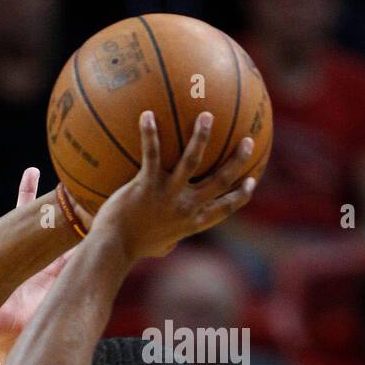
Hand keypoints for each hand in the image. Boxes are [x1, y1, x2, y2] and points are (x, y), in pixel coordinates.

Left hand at [0, 168, 71, 355]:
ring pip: (50, 224)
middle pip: (21, 215)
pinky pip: (75, 247)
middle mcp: (19, 252)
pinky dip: (82, 231)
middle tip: (31, 169)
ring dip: (56, 204)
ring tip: (66, 183)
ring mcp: (41, 259)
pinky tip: (93, 213)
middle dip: (26, 192)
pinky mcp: (61, 271)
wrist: (20, 340)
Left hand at [93, 110, 255, 259]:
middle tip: (248, 141)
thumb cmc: (132, 248)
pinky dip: (150, 134)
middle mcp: (186, 207)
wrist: (112, 250)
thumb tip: (170, 242)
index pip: (225, 208)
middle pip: (220, 179)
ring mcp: (167, 194)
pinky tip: (147, 115)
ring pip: (192, 161)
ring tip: (207, 116)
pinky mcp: (146, 185)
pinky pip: (151, 154)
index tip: (251, 181)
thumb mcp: (158, 246)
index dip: (241, 195)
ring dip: (201, 137)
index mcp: (192, 222)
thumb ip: (170, 239)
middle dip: (237, 160)